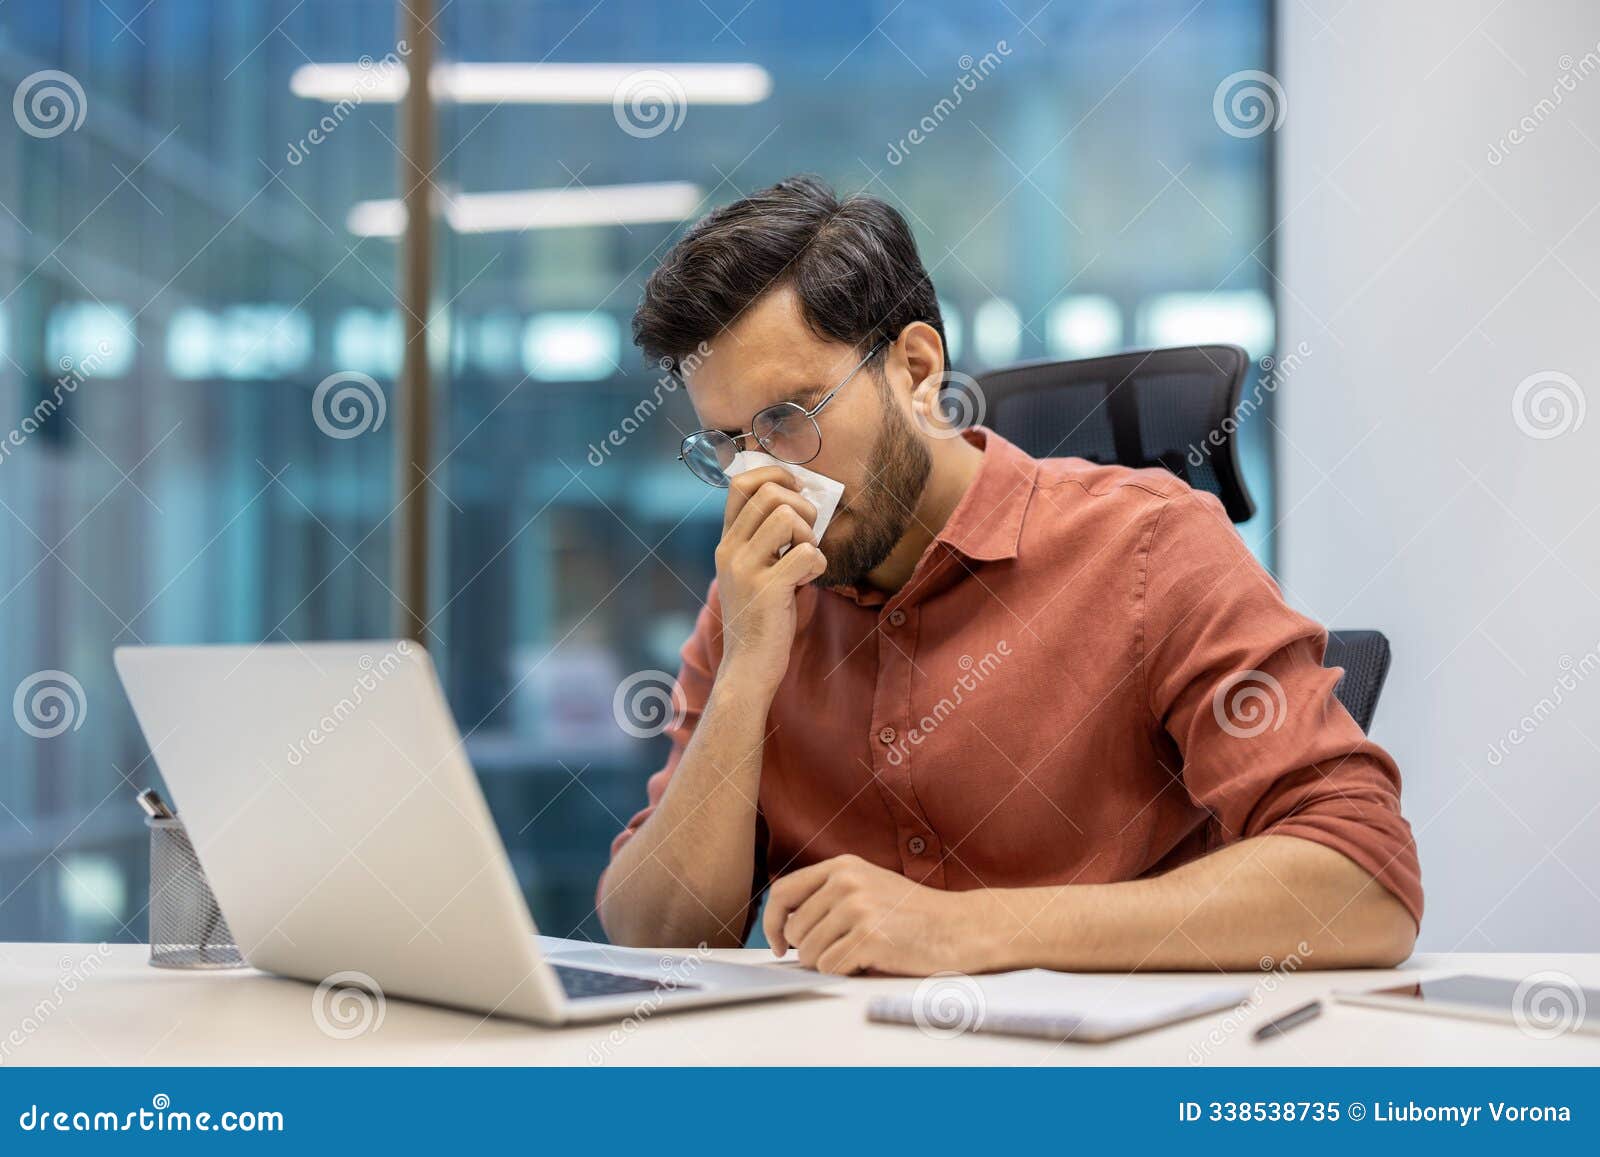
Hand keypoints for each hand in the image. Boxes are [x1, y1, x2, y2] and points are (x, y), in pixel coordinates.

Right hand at [714, 465, 825, 694]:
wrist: (748, 665)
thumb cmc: (760, 616)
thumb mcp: (752, 570)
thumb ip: (763, 537)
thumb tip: (798, 499)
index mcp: (726, 541)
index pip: (742, 482)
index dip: (776, 474)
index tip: (796, 491)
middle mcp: (729, 550)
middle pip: (770, 493)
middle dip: (802, 507)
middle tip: (807, 536)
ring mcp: (745, 569)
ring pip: (788, 517)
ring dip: (809, 536)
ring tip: (804, 561)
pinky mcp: (766, 589)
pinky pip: (807, 553)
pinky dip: (818, 565)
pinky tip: (807, 581)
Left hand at [764, 854, 998, 975]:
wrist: (959, 927)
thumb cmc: (914, 915)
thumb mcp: (869, 887)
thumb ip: (830, 895)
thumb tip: (785, 928)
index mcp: (842, 866)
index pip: (783, 892)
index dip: (772, 922)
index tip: (778, 944)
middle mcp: (846, 881)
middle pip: (795, 929)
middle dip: (808, 951)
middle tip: (837, 954)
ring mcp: (857, 907)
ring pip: (810, 952)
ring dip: (828, 964)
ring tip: (859, 956)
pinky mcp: (868, 936)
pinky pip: (830, 967)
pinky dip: (844, 973)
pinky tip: (869, 962)